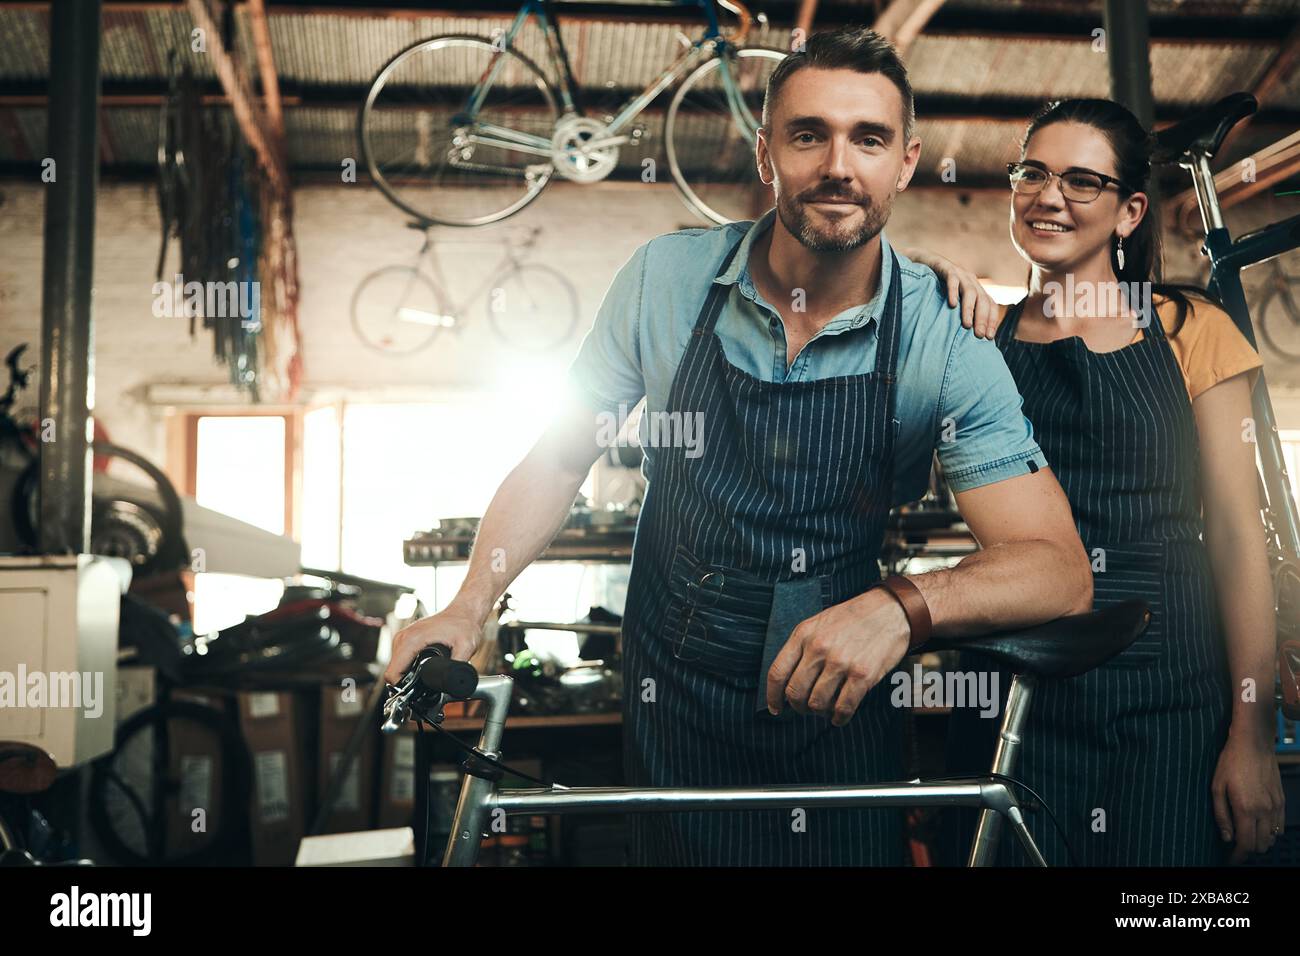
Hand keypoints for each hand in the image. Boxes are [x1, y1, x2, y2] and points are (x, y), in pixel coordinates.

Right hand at [383, 603, 481, 684]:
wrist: (464, 611)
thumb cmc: (464, 623)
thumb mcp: (466, 646)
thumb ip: (459, 665)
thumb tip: (455, 682)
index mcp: (412, 639)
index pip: (392, 672)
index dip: (402, 688)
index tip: (415, 693)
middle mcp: (404, 637)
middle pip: (392, 671)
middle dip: (405, 683)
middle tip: (424, 686)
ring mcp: (403, 636)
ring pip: (395, 665)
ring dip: (405, 675)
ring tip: (424, 677)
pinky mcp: (406, 638)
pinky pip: (400, 658)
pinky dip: (407, 667)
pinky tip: (420, 669)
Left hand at [766, 588, 910, 725]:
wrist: (890, 610)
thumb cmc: (853, 618)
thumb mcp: (818, 623)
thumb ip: (802, 647)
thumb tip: (788, 680)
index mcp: (803, 634)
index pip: (777, 672)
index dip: (772, 696)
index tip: (774, 708)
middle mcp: (819, 648)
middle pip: (795, 692)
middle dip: (797, 707)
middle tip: (804, 708)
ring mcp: (840, 662)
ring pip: (817, 703)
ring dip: (819, 712)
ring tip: (825, 709)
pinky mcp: (862, 675)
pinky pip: (843, 708)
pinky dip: (839, 718)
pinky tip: (839, 716)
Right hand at [904, 247, 999, 339]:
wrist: (918, 261)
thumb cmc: (932, 286)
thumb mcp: (949, 300)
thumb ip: (958, 312)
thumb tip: (965, 335)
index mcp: (975, 288)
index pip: (990, 304)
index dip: (991, 320)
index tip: (988, 337)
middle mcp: (970, 280)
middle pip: (983, 300)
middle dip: (983, 319)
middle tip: (979, 336)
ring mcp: (958, 272)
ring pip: (970, 291)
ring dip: (970, 309)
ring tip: (967, 325)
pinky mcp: (944, 266)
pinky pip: (952, 278)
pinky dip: (953, 291)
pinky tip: (952, 305)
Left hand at [1211, 721, 1285, 862]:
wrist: (1253, 744)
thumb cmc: (1231, 762)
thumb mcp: (1216, 787)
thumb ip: (1221, 815)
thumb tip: (1226, 837)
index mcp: (1246, 809)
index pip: (1245, 844)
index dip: (1238, 856)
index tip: (1231, 860)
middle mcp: (1264, 811)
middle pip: (1260, 845)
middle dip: (1247, 850)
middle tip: (1235, 846)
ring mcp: (1275, 806)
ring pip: (1272, 838)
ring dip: (1259, 841)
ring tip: (1246, 836)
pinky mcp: (1281, 800)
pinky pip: (1279, 825)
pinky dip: (1270, 832)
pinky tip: (1258, 826)